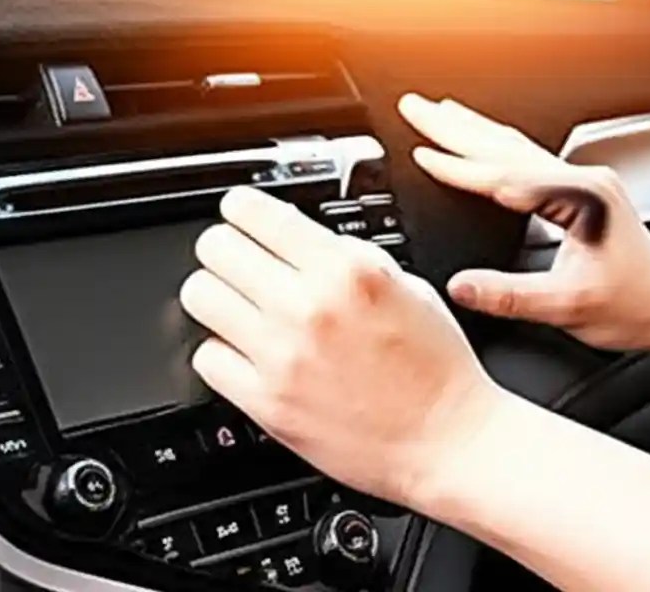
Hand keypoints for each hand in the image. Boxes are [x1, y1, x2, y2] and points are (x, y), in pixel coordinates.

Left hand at [180, 187, 500, 507]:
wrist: (449, 441)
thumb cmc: (436, 369)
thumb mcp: (405, 285)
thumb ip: (347, 255)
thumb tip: (297, 236)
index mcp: (345, 270)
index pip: (254, 212)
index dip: (241, 207)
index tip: (240, 213)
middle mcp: (307, 307)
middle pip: (215, 248)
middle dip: (225, 249)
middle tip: (238, 261)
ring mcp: (281, 356)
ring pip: (201, 297)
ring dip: (217, 296)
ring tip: (238, 306)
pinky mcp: (267, 403)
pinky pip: (207, 357)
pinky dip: (222, 352)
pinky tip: (246, 353)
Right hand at [398, 93, 649, 352]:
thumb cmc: (637, 307)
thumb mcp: (567, 307)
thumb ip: (509, 297)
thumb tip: (460, 286)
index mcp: (580, 199)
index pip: (504, 177)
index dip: (458, 166)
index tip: (421, 152)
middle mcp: (582, 182)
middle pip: (505, 146)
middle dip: (455, 126)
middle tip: (415, 106)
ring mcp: (583, 184)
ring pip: (516, 147)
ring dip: (473, 130)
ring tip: (438, 113)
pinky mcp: (581, 194)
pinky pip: (527, 161)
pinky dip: (495, 148)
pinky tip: (481, 144)